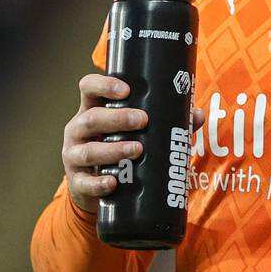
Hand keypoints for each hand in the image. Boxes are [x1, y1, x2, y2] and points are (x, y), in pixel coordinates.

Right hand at [62, 73, 205, 213]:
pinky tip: (113, 182)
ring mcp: (73, 155)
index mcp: (92, 110)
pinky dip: (99, 183)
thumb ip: (166, 122)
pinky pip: (85, 182)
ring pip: (89, 151)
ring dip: (113, 150)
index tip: (126, 90)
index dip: (103, 85)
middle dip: (117, 118)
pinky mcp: (76, 181)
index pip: (88, 88)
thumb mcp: (136, 131)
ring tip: (137, 150)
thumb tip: (197, 115)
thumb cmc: (119, 147)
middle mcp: (78, 130)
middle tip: (143, 120)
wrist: (98, 187)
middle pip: (91, 118)